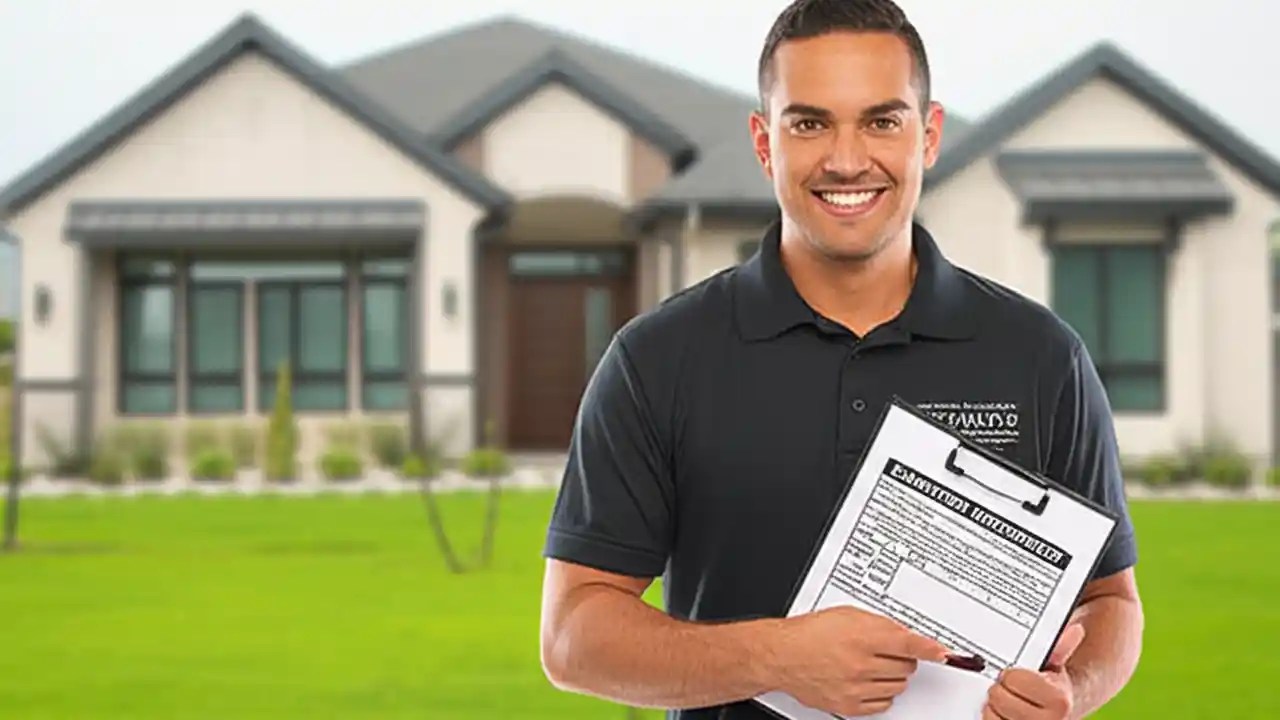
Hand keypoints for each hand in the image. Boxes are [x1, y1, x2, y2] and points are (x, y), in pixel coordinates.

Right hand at [771, 606, 949, 716]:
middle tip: (886, 651)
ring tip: (872, 665)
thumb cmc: (809, 633)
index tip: (945, 654)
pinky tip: (866, 681)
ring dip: (892, 675)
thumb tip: (903, 634)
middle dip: (902, 658)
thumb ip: (878, 624)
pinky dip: (880, 693)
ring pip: (898, 686)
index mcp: (861, 636)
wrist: (782, 655)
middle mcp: (860, 663)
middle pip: (906, 666)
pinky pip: (883, 704)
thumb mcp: (846, 615)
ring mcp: (856, 687)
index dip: (930, 648)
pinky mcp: (850, 705)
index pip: (907, 643)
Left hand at [984, 623, 1084, 719]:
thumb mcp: (1054, 665)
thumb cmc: (1051, 685)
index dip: (1010, 674)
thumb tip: (1075, 630)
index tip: (1017, 674)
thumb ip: (1059, 647)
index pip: (1012, 679)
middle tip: (1011, 688)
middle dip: (1000, 688)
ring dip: (993, 705)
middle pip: (998, 698)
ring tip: (1008, 701)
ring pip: (991, 716)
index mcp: (1059, 700)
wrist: (1057, 711)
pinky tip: (1001, 713)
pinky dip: (990, 717)